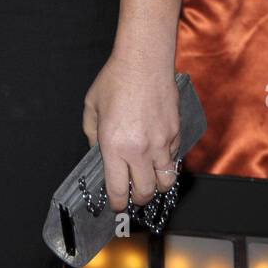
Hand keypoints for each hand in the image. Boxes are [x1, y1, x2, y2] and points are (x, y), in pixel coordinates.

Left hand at [83, 57, 180, 210]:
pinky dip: (166, 163)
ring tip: (148, 182)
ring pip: (165, 181)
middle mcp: (140, 150)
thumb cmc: (114, 80)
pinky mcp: (175, 134)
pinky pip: (173, 159)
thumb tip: (98, 153)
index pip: (118, 189)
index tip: (116, 205)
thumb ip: (92, 135)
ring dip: (156, 186)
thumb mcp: (92, 107)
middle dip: (137, 199)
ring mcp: (161, 143)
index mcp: (114, 146)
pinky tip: (157, 155)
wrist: (144, 61)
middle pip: (145, 192)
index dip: (116, 203)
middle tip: (132, 195)